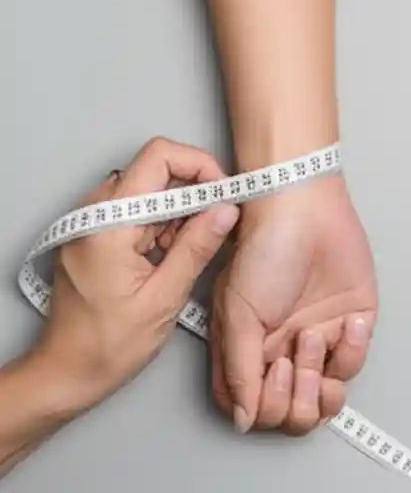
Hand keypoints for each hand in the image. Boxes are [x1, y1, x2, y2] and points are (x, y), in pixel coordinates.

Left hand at [33, 137, 238, 413]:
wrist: (66, 371)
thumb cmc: (107, 345)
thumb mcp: (164, 298)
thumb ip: (196, 248)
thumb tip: (226, 209)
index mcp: (107, 224)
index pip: (158, 157)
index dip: (199, 166)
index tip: (221, 194)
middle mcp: (94, 215)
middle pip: (155, 172)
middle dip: (192, 196)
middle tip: (212, 231)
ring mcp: (92, 223)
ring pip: (149, 192)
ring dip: (178, 215)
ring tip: (183, 258)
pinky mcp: (95, 235)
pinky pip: (136, 213)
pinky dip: (161, 228)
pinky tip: (168, 262)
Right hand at [210, 174, 375, 434]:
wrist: (303, 212)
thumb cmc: (262, 251)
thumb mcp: (237, 313)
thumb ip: (239, 371)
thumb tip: (244, 421)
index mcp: (248, 355)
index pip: (256, 411)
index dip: (266, 406)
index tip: (270, 370)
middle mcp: (281, 355)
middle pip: (292, 415)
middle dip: (295, 400)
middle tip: (292, 360)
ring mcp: (317, 344)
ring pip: (324, 399)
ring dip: (319, 378)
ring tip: (312, 337)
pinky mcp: (351, 330)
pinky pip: (353, 364)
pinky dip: (352, 351)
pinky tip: (348, 323)